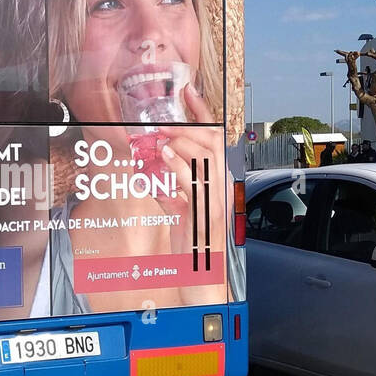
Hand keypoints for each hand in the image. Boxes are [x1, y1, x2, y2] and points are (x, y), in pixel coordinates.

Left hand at [154, 86, 227, 301]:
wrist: (203, 285)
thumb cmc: (193, 251)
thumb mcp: (181, 214)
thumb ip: (172, 191)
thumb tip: (153, 172)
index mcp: (218, 185)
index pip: (215, 139)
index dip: (202, 113)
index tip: (187, 90)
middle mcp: (221, 190)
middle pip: (213, 144)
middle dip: (188, 127)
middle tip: (163, 122)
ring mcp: (215, 204)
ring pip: (205, 160)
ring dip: (181, 145)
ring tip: (160, 140)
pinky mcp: (204, 218)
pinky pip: (193, 186)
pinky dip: (177, 170)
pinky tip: (162, 161)